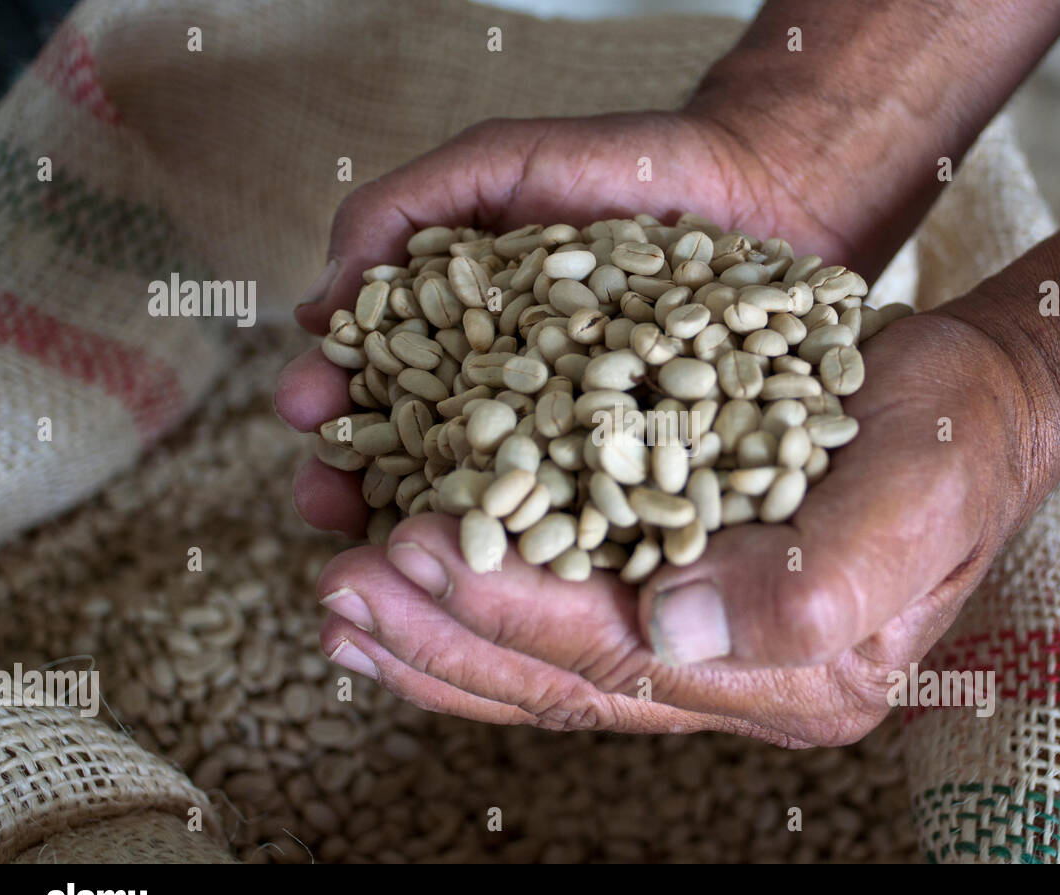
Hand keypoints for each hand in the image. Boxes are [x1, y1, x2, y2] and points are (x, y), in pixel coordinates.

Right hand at [278, 108, 873, 535]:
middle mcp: (518, 408)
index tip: (300, 409)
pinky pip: (599, 514)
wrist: (758, 183)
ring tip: (392, 543)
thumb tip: (314, 302)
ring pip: (500, 505)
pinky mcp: (652, 472)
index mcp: (469, 347)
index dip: (336, 402)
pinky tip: (516, 566)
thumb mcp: (500, 164)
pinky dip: (555, 544)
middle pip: (425, 461)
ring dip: (437, 530)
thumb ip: (405, 211)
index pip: (383, 386)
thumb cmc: (623, 167)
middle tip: (321, 501)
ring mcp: (582, 447)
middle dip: (364, 482)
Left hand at [305, 305, 1049, 745]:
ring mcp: (705, 651)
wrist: (971, 407)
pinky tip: (411, 579)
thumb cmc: (950, 439)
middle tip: (338, 591)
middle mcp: (738, 683)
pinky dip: (478, 608)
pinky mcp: (678, 603)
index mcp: (796, 678)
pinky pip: (561, 626)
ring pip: (545, 667)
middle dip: (443, 637)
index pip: (623, 661)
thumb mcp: (913, 491)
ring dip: (437, 637)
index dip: (513, 608)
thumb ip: (813, 581)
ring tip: (340, 602)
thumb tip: (675, 631)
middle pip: (562, 681)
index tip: (416, 549)